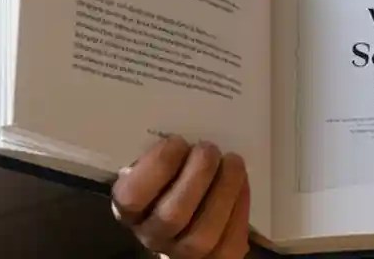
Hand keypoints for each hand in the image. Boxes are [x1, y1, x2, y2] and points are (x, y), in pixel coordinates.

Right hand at [111, 135, 250, 258]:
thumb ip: (165, 156)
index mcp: (132, 209)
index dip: (157, 166)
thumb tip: (186, 127)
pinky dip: (239, 206)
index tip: (177, 141)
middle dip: (197, 175)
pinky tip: (241, 181)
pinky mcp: (217, 258)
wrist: (190, 218)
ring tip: (232, 162)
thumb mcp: (161, 167)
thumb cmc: (173, 180)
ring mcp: (183, 252)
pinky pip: (230, 239)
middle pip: (172, 215)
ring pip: (203, 232)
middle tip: (209, 148)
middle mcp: (153, 235)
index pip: (131, 196)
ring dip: (223, 190)